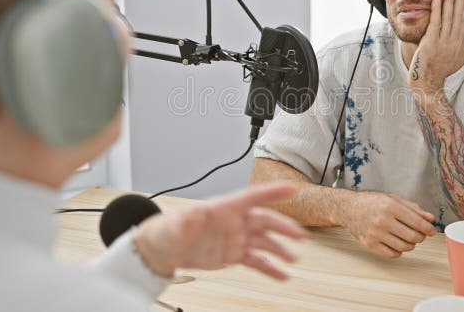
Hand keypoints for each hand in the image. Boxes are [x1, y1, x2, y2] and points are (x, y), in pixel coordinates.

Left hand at [134, 183, 306, 279]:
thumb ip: (186, 220)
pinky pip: (256, 260)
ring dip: (280, 249)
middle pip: (264, 220)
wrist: (164, 249)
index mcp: (223, 208)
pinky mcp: (233, 254)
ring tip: (293, 259)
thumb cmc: (168, 230)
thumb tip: (192, 215)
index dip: (271, 192)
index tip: (291, 188)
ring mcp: (235, 238)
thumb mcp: (176, 224)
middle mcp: (233, 221)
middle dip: (283, 227)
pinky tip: (281, 275)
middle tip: (300, 235)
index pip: (251, 197)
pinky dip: (269, 268)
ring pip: (264, 241)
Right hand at [340, 191, 436, 257]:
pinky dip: (398, 251)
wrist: (349, 208)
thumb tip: (430, 219)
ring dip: (410, 245)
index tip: (432, 231)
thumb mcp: (393, 199)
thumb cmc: (373, 202)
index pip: (417, 223)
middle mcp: (382, 220)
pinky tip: (397, 243)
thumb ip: (413, 208)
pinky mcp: (369, 244)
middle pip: (412, 237)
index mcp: (390, 206)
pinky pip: (391, 254)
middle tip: (420, 235)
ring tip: (408, 239)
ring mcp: (375, 233)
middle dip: (420, 237)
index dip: (428, 229)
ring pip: (403, 247)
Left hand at [408, 0, 463, 91]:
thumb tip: (457, 27)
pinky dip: (436, 11)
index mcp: (460, 43)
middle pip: (459, 15)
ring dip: (450, 0)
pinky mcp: (432, 43)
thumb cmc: (436, 68)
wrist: (428, 82)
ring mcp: (443, 42)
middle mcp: (454, 42)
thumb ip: (454, 39)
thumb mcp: (450, 53)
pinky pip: (435, 24)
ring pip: (448, 17)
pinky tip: (436, 0)